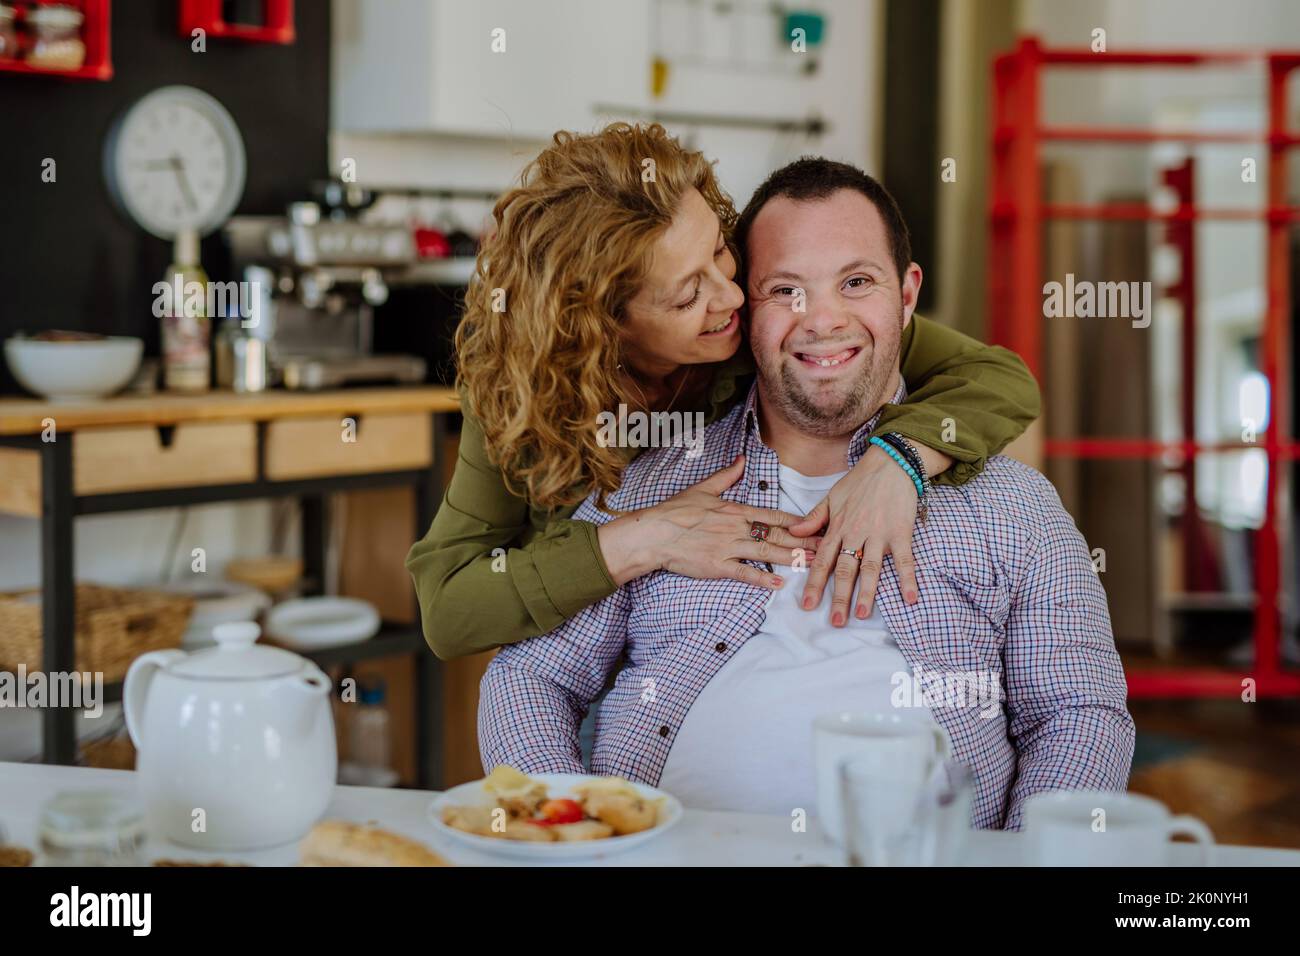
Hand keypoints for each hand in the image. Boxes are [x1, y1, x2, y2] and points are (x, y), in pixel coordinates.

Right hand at [597, 456, 820, 588]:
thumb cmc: (676, 511)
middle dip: (805, 541)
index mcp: (735, 510)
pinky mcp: (717, 566)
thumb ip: (726, 476)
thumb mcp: (703, 489)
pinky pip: (744, 573)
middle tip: (829, 546)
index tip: (819, 525)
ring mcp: (728, 547)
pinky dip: (762, 579)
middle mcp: (736, 528)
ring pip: (766, 552)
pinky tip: (779, 583)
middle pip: (778, 534)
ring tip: (813, 563)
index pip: (774, 515)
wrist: (654, 533)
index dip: (799, 521)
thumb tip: (741, 460)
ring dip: (791, 557)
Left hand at [787, 445, 920, 625]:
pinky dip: (907, 579)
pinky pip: (904, 559)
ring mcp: (879, 534)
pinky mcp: (900, 532)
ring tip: (861, 614)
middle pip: (845, 570)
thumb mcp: (831, 497)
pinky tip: (909, 598)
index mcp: (838, 528)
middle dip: (839, 597)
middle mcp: (856, 534)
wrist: (890, 463)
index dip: (814, 584)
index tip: (807, 605)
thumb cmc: (860, 481)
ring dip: (867, 592)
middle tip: (836, 622)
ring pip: (870, 568)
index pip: (822, 560)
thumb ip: (814, 518)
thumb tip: (794, 534)